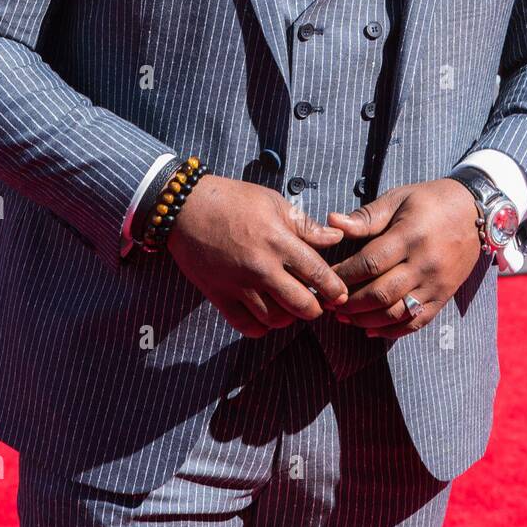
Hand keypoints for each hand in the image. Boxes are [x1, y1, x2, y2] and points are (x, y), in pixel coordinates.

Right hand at [167, 174, 353, 338]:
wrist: (185, 208)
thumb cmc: (232, 199)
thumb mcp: (273, 203)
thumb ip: (305, 225)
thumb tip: (335, 237)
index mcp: (278, 241)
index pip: (316, 273)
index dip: (334, 289)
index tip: (340, 294)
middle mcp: (261, 267)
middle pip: (300, 305)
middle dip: (315, 309)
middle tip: (317, 304)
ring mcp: (238, 284)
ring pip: (275, 319)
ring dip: (288, 318)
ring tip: (291, 308)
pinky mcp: (219, 295)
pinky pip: (246, 325)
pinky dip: (261, 327)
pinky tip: (266, 316)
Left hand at [325, 179, 481, 338]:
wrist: (475, 211)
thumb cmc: (430, 201)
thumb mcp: (399, 198)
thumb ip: (366, 216)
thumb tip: (332, 222)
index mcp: (410, 236)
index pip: (370, 263)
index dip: (344, 274)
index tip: (326, 278)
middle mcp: (424, 264)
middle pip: (381, 293)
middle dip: (350, 302)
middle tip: (329, 302)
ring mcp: (436, 283)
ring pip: (396, 312)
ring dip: (366, 320)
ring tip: (344, 317)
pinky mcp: (444, 296)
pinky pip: (417, 322)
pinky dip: (392, 331)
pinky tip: (371, 330)